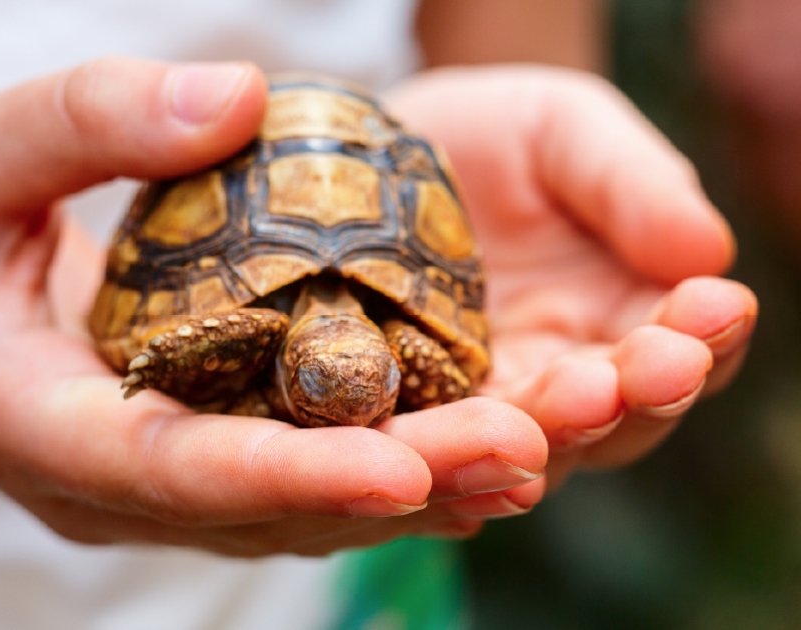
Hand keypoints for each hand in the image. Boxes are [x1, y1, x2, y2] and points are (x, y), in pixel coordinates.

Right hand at [0, 57, 548, 556]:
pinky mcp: (186, 466)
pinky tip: (479, 435)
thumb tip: (242, 96)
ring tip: (537, 447)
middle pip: (261, 507)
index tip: (403, 465)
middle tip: (526, 447)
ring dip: (415, 489)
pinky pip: (296, 481)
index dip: (289, 473)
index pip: (169, 469)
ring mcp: (147, 490)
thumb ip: (89, 119)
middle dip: (393, 486)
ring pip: (294, 513)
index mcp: (37, 426)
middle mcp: (103, 486)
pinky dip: (386, 467)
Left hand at [385, 66, 757, 487]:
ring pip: (530, 444)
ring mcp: (479, 405)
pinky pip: (429, 448)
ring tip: (580, 400)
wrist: (358, 153)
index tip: (717, 305)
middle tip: (654, 369)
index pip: (684, 348)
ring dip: (558, 428)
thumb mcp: (562, 132)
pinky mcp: (404, 414)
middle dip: (639, 391)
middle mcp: (559, 378)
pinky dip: (451, 452)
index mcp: (621, 318)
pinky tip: (467, 442)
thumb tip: (710, 251)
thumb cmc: (483, 138)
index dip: (704, 332)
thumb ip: (630, 182)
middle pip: (618, 417)